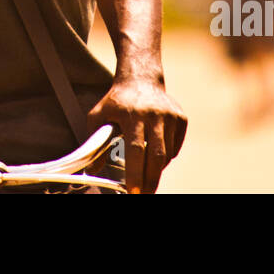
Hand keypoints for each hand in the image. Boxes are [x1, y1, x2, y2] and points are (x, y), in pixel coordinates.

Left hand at [88, 77, 186, 193]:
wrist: (141, 79)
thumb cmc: (117, 101)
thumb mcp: (99, 116)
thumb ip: (94, 142)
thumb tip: (92, 170)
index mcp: (133, 114)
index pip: (135, 150)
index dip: (135, 173)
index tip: (133, 192)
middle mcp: (154, 115)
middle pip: (156, 156)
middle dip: (151, 181)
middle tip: (145, 195)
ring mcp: (170, 116)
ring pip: (167, 154)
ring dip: (156, 168)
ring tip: (146, 172)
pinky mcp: (181, 118)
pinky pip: (175, 147)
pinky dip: (165, 156)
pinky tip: (154, 152)